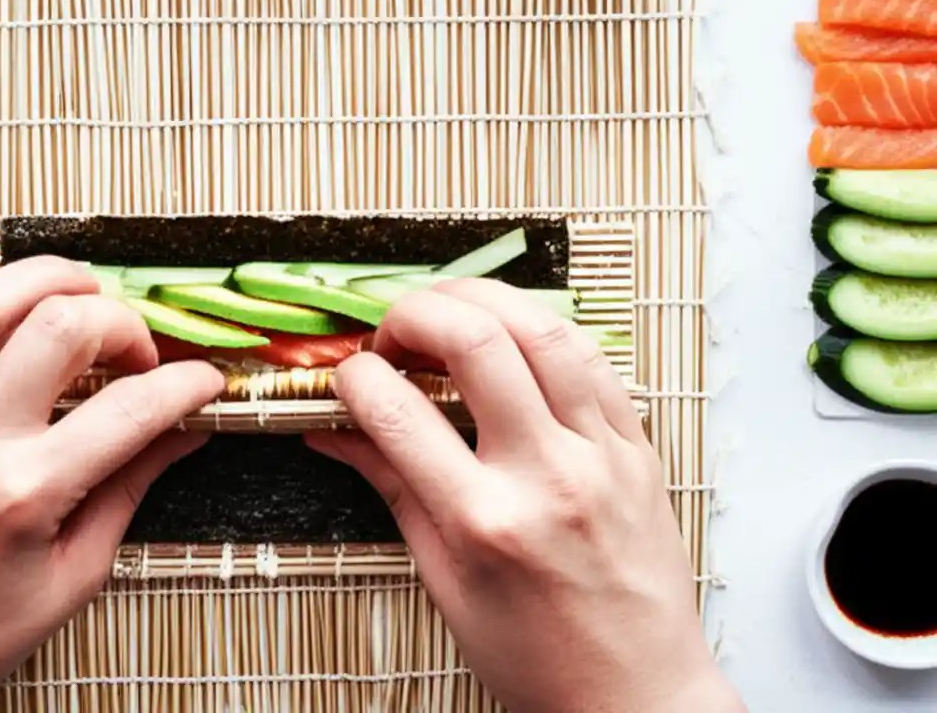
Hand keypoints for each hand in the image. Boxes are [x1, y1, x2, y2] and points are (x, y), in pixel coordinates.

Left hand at [0, 256, 224, 712]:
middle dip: (121, 322)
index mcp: (25, 494)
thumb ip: (128, 491)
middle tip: (136, 352)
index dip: (186, 385)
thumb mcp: (74, 576)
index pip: (131, 409)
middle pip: (58, 327)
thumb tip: (181, 434)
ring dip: (43, 280)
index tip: (203, 382)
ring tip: (79, 292)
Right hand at [307, 279, 743, 712]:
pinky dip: (543, 333)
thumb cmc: (537, 657)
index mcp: (486, 522)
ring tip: (445, 314)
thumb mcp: (445, 583)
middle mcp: (549, 476)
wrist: (638, 693)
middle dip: (414, 313)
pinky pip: (594, 361)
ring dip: (482, 301)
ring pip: (544, 330)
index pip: (398, 413)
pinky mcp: (639, 449)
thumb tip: (336, 436)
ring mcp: (603, 456)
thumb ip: (393, 492)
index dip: (355, 378)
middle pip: (477, 340)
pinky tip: (512, 341)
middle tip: (391, 335)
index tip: (347, 378)